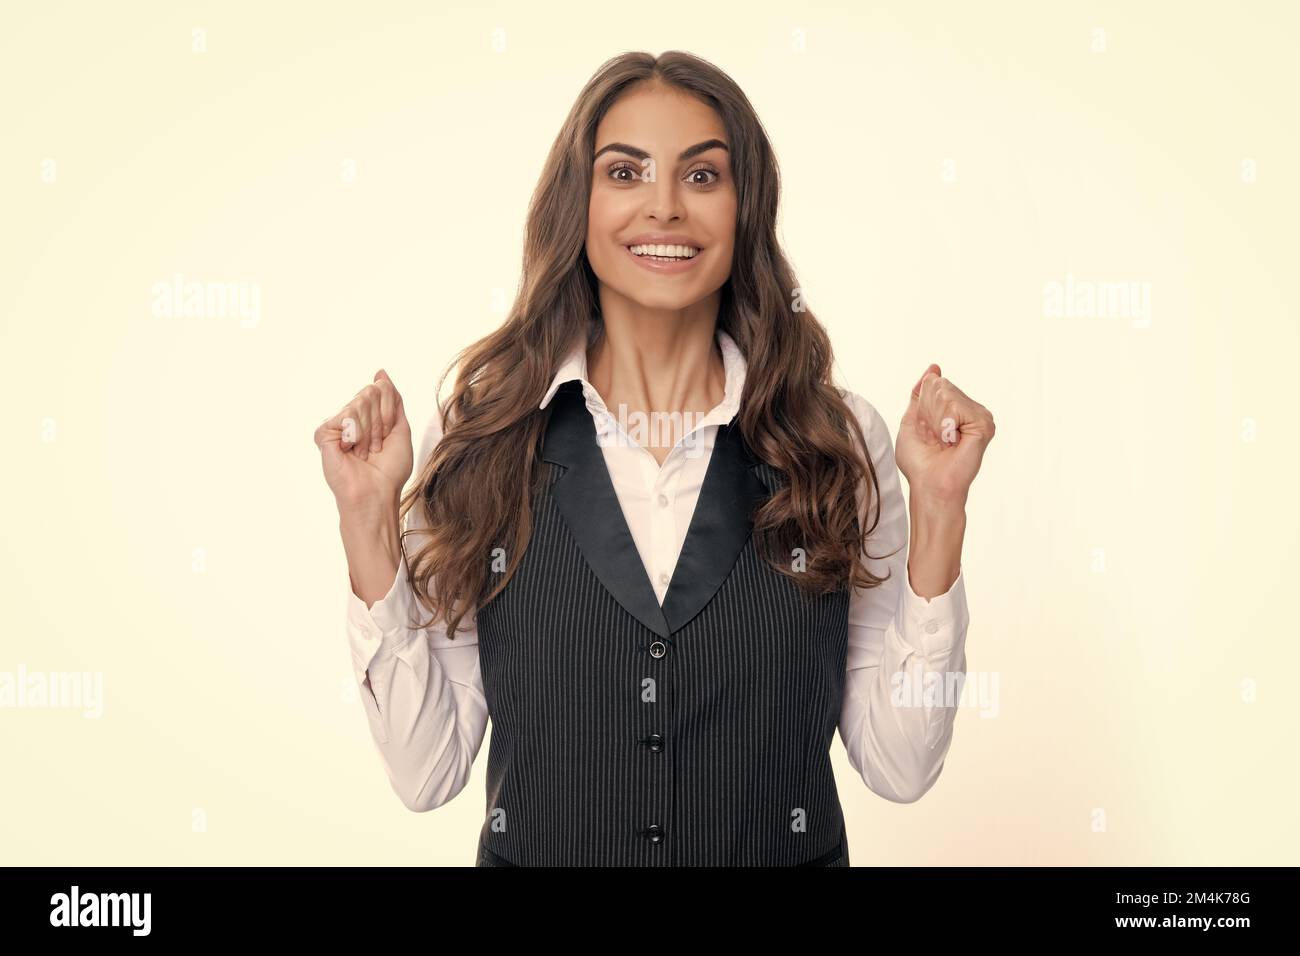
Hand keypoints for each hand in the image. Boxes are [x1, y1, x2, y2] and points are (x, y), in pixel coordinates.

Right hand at [314, 369, 412, 516]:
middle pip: (370, 393)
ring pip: (359, 403)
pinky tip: (350, 450)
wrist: (376, 493)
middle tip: (375, 447)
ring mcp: (337, 425)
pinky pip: (345, 416)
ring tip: (364, 452)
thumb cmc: (390, 469)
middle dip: (381, 422)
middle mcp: (351, 417)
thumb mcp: (400, 429)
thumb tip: (381, 373)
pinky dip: (355, 435)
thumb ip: (393, 400)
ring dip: (369, 432)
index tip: (388, 436)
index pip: (382, 389)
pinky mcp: (324, 433)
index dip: (390, 412)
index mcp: (369, 416)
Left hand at [895, 363, 994, 507]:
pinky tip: (952, 440)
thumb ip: (920, 395)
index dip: (923, 404)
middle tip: (936, 437)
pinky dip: (946, 424)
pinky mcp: (985, 424)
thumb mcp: (912, 421)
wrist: (928, 484)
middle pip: (942, 386)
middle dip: (929, 411)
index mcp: (955, 411)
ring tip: (944, 440)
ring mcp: (980, 417)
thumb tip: (933, 369)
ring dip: (937, 419)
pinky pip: (957, 407)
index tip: (928, 430)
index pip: (935, 384)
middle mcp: (970, 411)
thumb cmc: (919, 461)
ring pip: (949, 394)